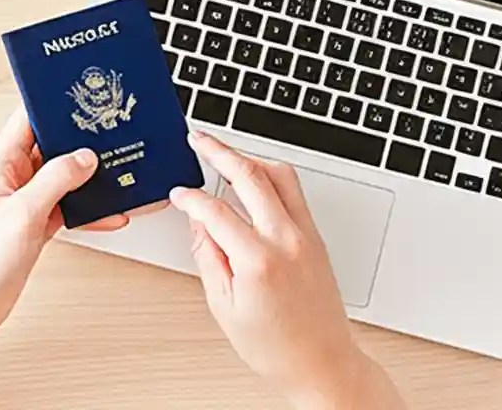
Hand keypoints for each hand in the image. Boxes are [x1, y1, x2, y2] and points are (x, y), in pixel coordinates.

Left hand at [0, 107, 127, 339]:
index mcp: (0, 165)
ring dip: (91, 178)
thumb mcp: (22, 213)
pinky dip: (91, 210)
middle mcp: (13, 178)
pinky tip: (112, 213)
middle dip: (82, 141)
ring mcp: (27, 201)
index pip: (28, 120)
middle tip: (113, 133)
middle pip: (53, 147)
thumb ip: (55, 180)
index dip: (53, 106)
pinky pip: (70, 206)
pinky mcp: (38, 224)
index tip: (83, 98)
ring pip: (66, 177)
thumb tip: (84, 157)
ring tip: (121, 173)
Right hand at [170, 131, 404, 409]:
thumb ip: (208, 258)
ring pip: (280, 175)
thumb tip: (199, 225)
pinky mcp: (317, 237)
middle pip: (251, 175)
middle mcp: (287, 240)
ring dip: (250, 158)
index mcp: (258, 260)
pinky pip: (294, 192)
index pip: (216, 211)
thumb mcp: (224, 307)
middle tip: (199, 139)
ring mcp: (307, 235)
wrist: (322, 362)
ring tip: (226, 155)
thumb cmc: (277, 347)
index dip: (191, 198)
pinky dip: (270, 177)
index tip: (179, 194)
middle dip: (220, 151)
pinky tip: (253, 181)